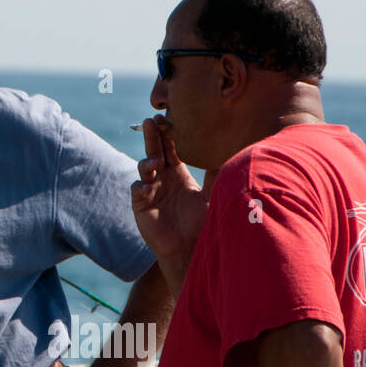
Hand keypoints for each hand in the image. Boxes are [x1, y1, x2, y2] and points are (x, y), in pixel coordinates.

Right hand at [130, 119, 208, 266]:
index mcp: (179, 174)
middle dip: (152, 136)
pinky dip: (142, 185)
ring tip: (155, 163)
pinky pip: (137, 189)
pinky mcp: (141, 204)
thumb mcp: (213, 193)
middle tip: (151, 120)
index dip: (168, 134)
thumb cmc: (203, 222)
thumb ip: (217, 171)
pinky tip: (148, 186)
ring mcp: (150, 190)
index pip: (171, 149)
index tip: (168, 118)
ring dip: (148, 161)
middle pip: (155, 151)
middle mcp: (163, 179)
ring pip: (144, 167)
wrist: (191, 248)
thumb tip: (228, 147)